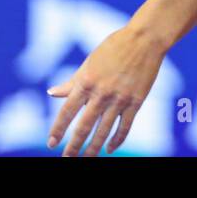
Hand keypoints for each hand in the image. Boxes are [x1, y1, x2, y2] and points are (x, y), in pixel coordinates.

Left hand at [46, 26, 165, 155]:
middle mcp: (101, 93)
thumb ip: (72, 81)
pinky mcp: (136, 102)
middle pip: (84, 127)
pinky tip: (110, 149)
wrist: (145, 39)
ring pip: (103, 131)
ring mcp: (120, 99)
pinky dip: (117, 140)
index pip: (67, 112)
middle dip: (74, 146)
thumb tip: (52, 93)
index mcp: (86, 81)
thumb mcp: (89, 62)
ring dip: (93, 148)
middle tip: (67, 158)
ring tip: (87, 158)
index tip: (51, 143)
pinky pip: (124, 127)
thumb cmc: (114, 47)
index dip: (58, 130)